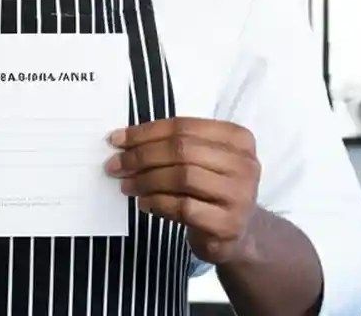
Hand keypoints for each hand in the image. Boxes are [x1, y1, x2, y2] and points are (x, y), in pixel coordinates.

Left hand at [106, 117, 260, 264]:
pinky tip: (144, 203)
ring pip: (183, 177)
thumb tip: (123, 141)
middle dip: (142, 156)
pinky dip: (157, 203)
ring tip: (127, 185)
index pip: (184, 126)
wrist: (238, 233)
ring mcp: (239, 195)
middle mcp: (244, 164)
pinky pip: (184, 207)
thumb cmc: (211, 189)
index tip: (116, 139)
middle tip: (115, 165)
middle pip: (182, 150)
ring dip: (146, 180)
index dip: (146, 132)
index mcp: (238, 138)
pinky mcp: (228, 224)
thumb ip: (172, 146)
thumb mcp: (201, 160)